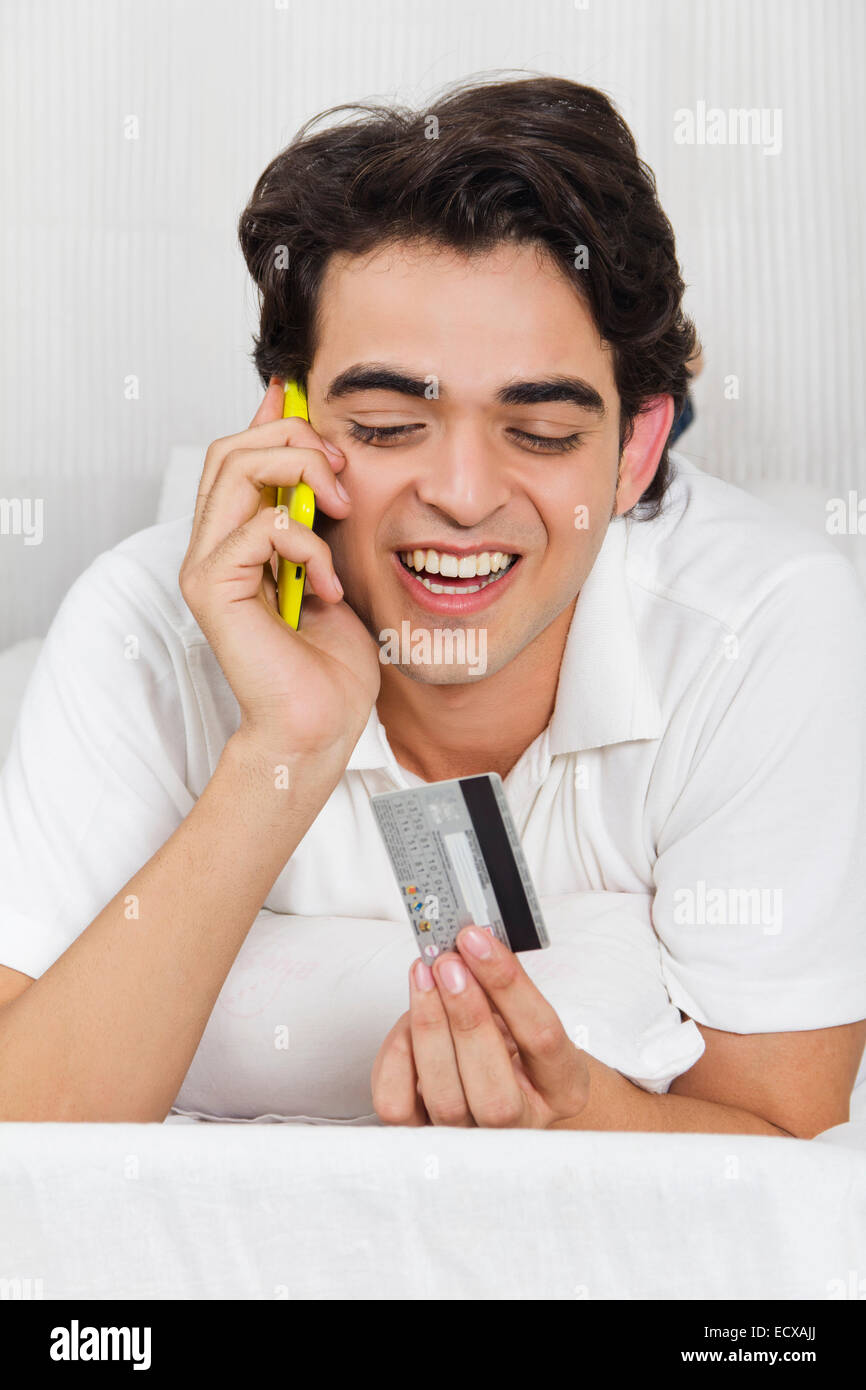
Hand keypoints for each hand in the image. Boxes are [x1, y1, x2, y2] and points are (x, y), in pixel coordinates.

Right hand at [179, 377, 380, 754]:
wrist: (320, 725)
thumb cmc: (330, 662)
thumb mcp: (336, 566)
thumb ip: (321, 517)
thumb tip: (326, 462)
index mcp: (237, 538)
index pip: (237, 452)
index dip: (268, 416)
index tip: (305, 397)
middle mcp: (213, 546)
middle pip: (230, 446)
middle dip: (293, 437)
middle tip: (340, 469)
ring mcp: (207, 566)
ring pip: (234, 468)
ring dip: (299, 473)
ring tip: (340, 508)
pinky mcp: (213, 588)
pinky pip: (259, 526)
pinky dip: (307, 545)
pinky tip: (327, 585)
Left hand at [372, 926, 590, 1127]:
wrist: (495, 1071)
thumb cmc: (511, 1037)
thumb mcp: (521, 1008)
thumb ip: (502, 984)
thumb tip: (467, 943)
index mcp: (563, 1089)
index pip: (541, 1038)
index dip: (507, 985)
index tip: (477, 942)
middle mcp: (521, 1125)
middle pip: (494, 1092)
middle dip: (465, 1017)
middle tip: (447, 964)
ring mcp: (470, 1138)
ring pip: (444, 1099)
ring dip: (428, 1027)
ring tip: (424, 977)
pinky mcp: (423, 1133)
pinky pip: (398, 1103)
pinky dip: (397, 1055)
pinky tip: (408, 1022)